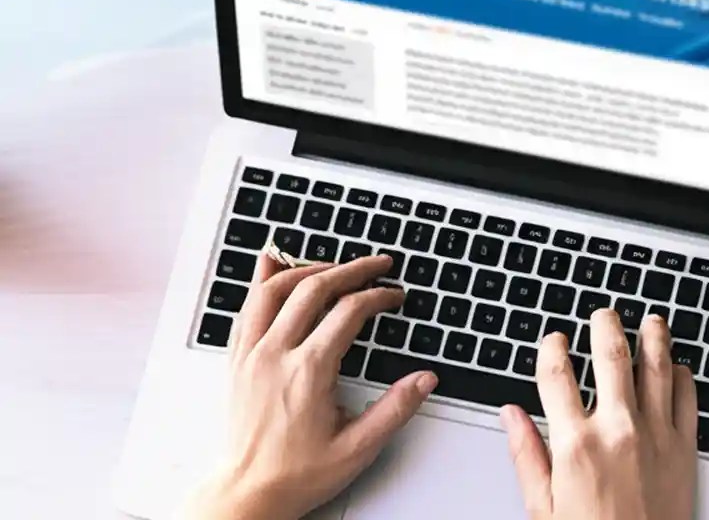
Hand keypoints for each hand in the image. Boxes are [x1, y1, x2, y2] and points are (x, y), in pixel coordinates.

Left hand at [184, 254, 437, 519]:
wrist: (249, 493)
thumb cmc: (297, 473)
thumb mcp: (358, 447)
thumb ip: (395, 409)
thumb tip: (424, 380)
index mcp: (307, 371)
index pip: (349, 311)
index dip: (378, 296)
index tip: (394, 296)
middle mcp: (275, 355)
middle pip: (313, 288)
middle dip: (351, 269)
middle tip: (375, 264)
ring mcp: (250, 354)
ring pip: (273, 290)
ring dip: (306, 268)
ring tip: (333, 265)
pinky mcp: (236, 360)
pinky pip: (246, 308)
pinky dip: (262, 284)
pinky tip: (272, 271)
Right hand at [501, 309, 697, 519]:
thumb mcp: (543, 508)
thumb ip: (527, 455)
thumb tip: (510, 416)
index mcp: (575, 444)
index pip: (558, 374)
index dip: (553, 348)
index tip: (555, 339)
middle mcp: (618, 431)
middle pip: (611, 356)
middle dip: (606, 325)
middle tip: (603, 313)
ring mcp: (656, 436)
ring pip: (656, 367)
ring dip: (653, 337)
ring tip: (651, 322)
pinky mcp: (685, 448)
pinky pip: (688, 397)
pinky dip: (682, 374)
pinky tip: (676, 366)